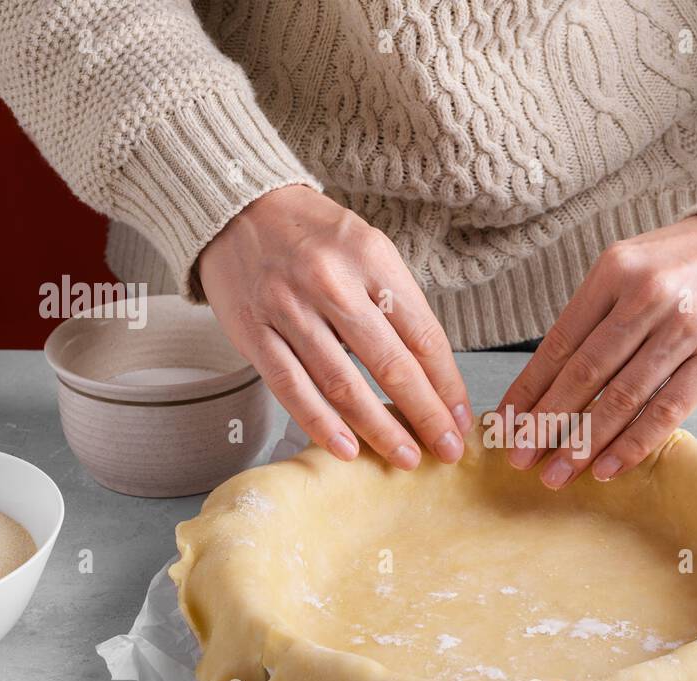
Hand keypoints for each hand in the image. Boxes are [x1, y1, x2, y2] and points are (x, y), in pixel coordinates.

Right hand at [199, 185, 472, 467]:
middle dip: (425, 415)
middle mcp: (332, 283)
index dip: (447, 384)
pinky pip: (292, 388)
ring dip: (380, 429)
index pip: (423, 335)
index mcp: (372, 259)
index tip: (461, 418)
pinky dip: (322, 424)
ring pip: (343, 384)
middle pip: (391, 364)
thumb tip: (432, 374)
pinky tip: (347, 449)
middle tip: (447, 450)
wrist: (235, 206)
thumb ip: (396, 303)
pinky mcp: (253, 333)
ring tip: (405, 458)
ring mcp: (288, 309)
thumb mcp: (367, 248)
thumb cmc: (313, 236)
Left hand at [499, 215, 696, 487]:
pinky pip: (667, 411)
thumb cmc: (691, 263)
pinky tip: (607, 467)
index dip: (529, 389)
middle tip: (522, 459)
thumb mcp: (636, 267)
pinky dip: (633, 444)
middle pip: (585, 373)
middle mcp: (649, 295)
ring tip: (557, 473)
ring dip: (584, 443)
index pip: (560, 342)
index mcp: (616, 270)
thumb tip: (550, 382)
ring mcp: (687, 326)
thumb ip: (598, 315)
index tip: (505, 425)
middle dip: (546, 423)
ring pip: (623, 397)